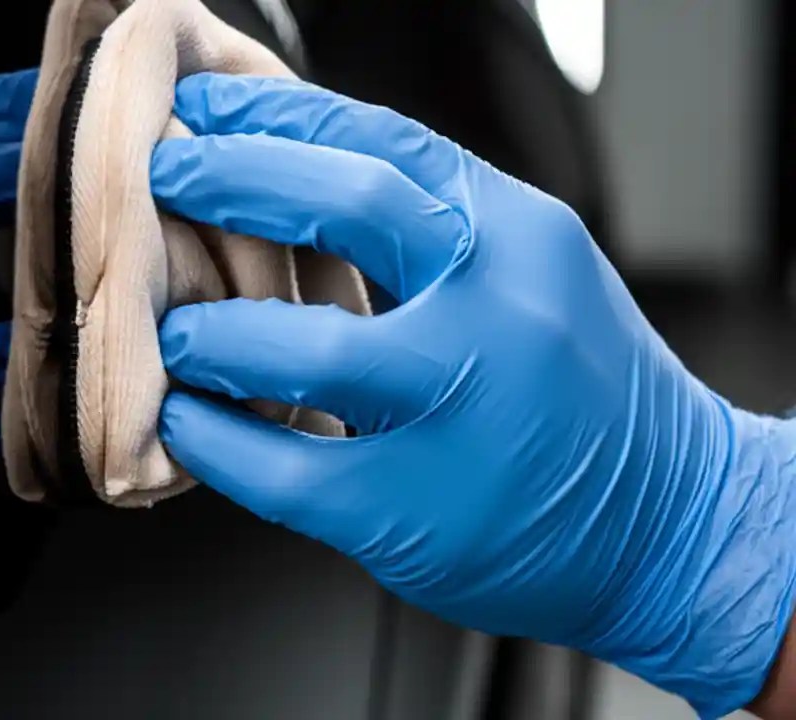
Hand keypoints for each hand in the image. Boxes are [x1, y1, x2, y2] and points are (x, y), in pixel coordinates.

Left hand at [150, 73, 795, 716]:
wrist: (670, 522)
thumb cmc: (578, 388)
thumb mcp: (529, 273)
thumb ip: (429, 231)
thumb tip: (290, 182)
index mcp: (519, 236)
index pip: (386, 145)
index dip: (280, 119)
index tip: (208, 113)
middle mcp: (499, 311)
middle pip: (350, 209)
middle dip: (235, 178)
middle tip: (163, 176)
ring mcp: (462, 415)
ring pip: (313, 348)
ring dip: (218, 330)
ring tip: (175, 326)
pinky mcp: (417, 511)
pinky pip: (289, 470)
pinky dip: (220, 443)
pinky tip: (186, 420)